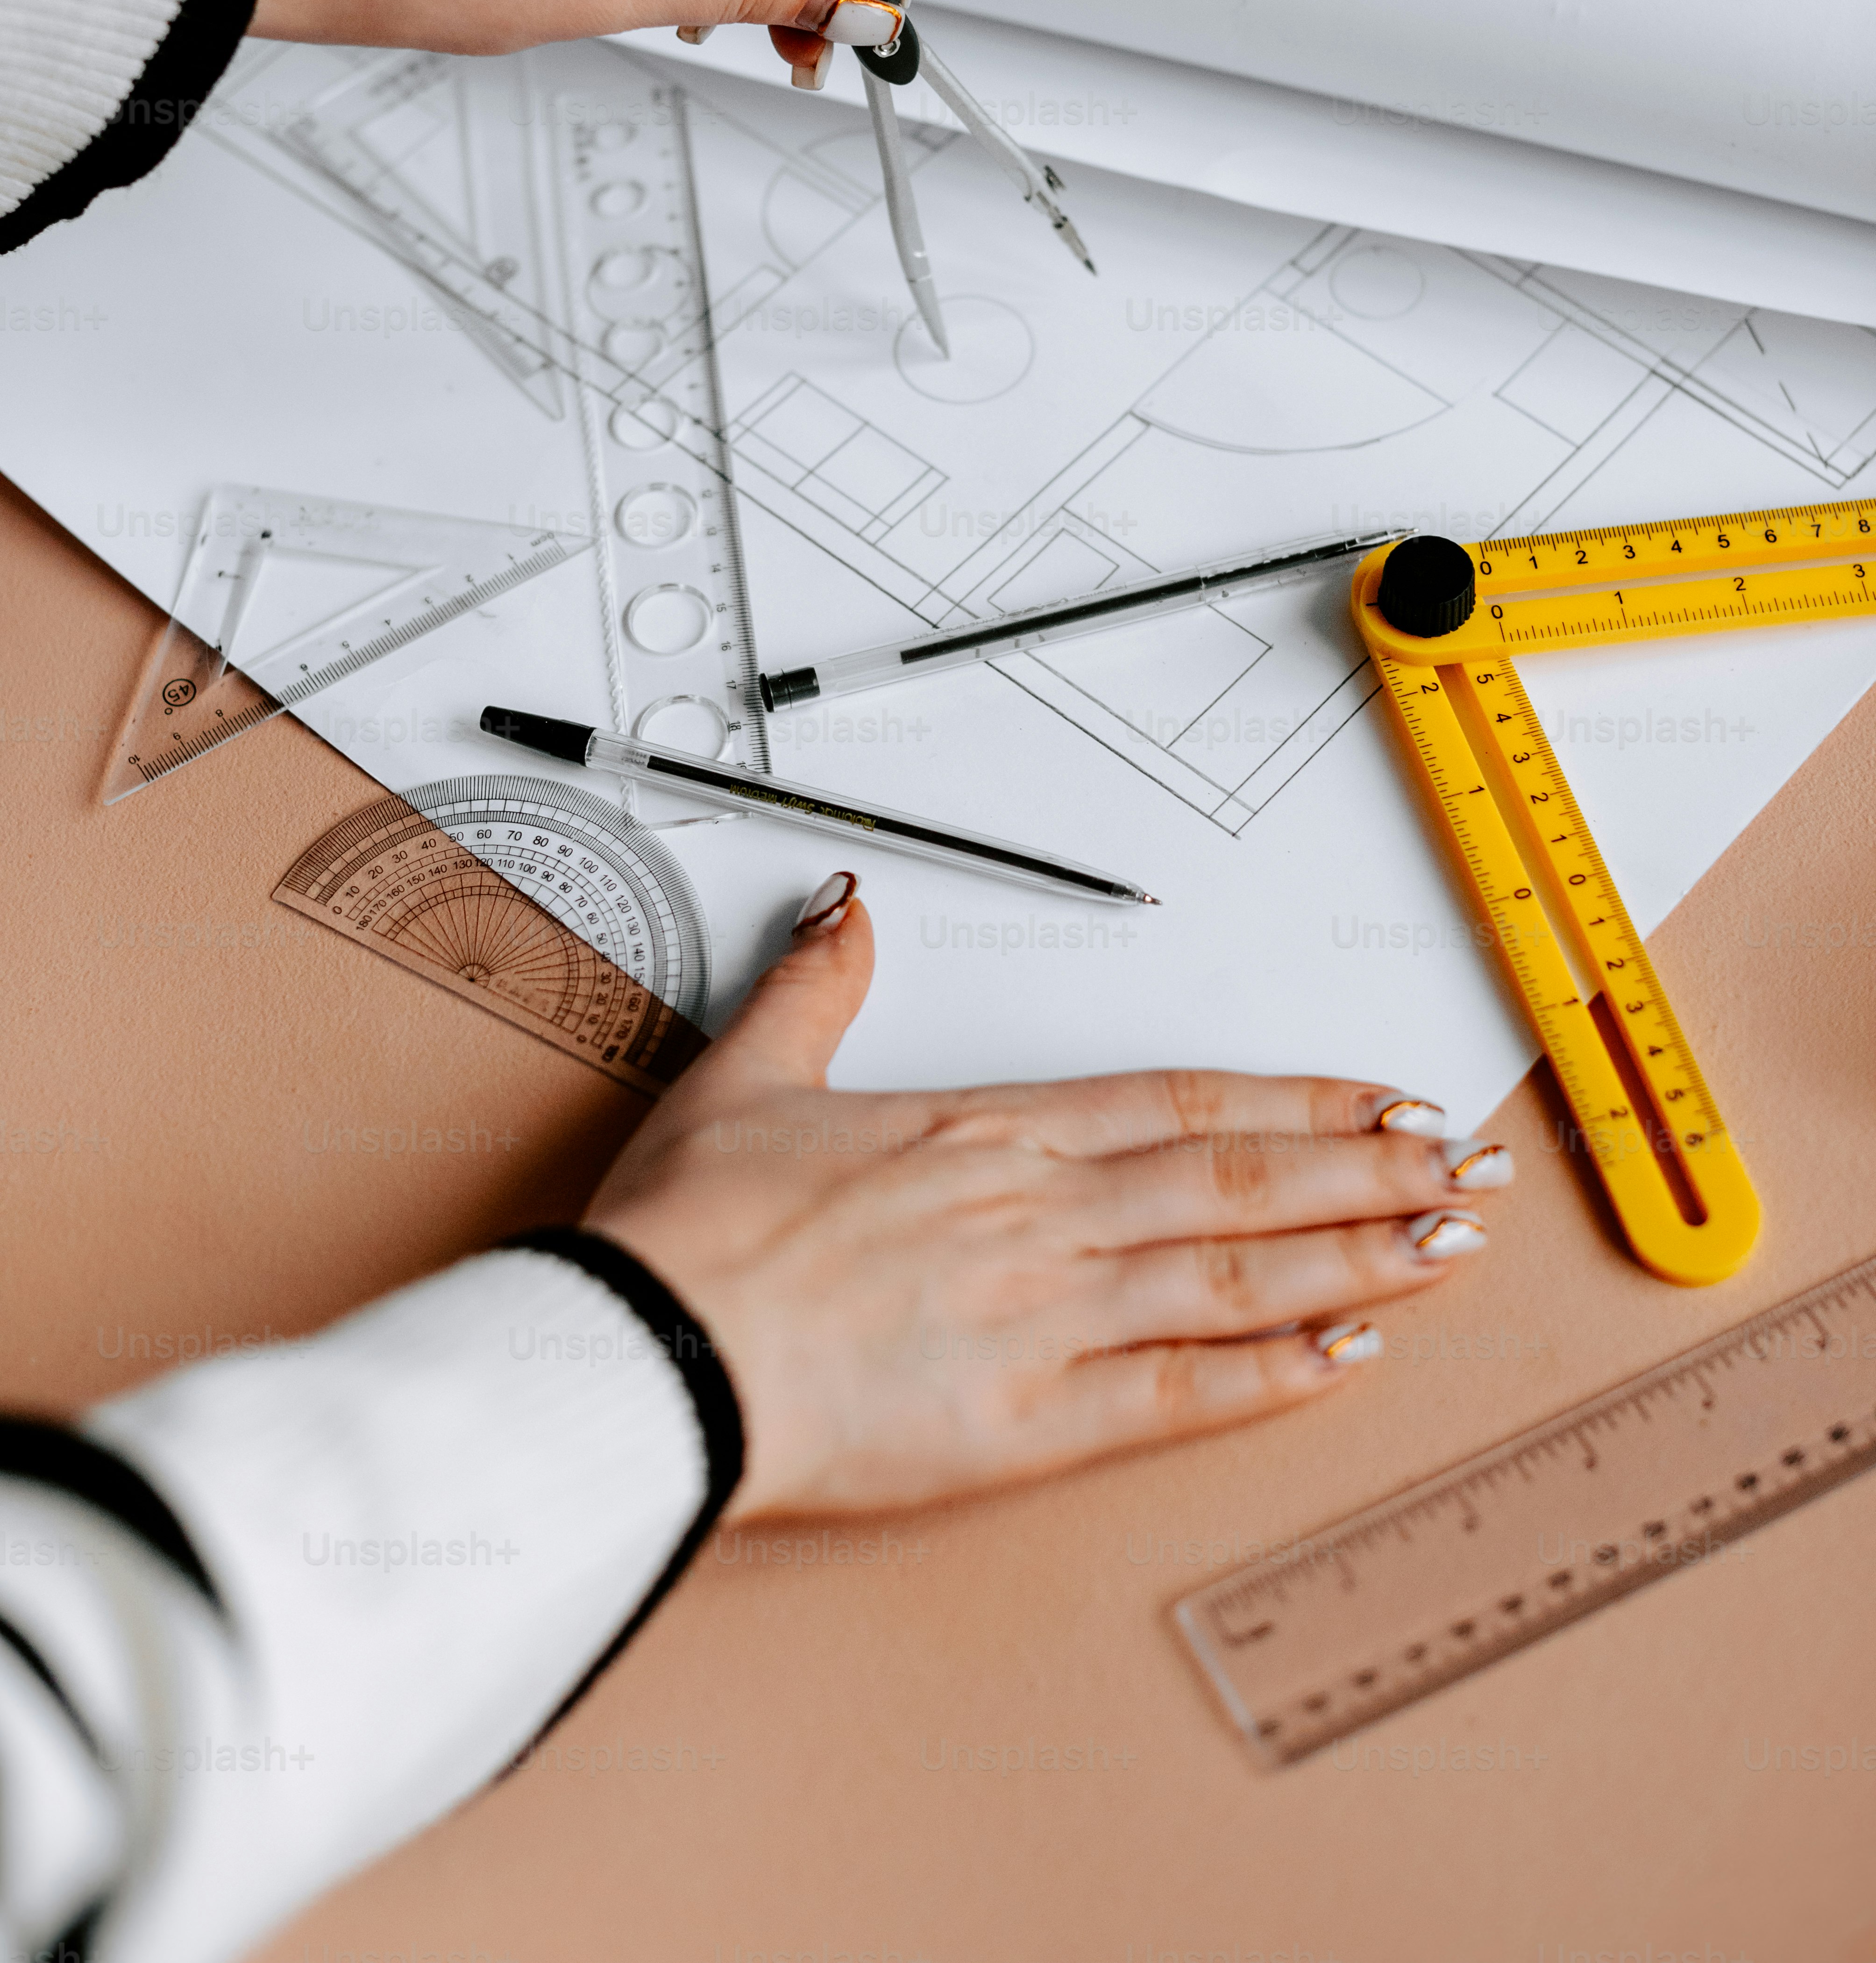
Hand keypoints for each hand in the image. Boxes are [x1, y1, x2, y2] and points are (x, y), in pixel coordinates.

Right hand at [585, 876, 1513, 1519]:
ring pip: (1239, 1275)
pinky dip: (1275, 1377)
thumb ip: (819, 989)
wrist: (654, 1347)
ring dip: (1357, 1255)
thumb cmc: (696, 1230)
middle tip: (1471, 1167)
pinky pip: (1182, 1393)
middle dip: (1368, 1171)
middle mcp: (1041, 1211)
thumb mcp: (748, 1075)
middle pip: (1239, 1181)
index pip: (1181, 1103)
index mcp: (988, 1132)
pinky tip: (1350, 1357)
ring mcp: (1046, 1313)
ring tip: (1449, 1242)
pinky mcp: (1029, 1418)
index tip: (1381, 1098)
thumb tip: (849, 908)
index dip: (1296, 1101)